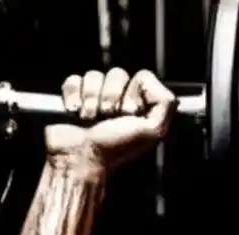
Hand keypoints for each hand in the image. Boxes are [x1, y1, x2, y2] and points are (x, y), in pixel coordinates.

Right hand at [44, 68, 176, 170]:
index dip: (134, 93)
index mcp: (141, 107)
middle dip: (111, 97)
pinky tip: (74, 112)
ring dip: (91, 99)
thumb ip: (165, 104)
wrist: (80, 158)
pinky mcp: (73, 98)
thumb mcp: (154, 130)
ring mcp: (95, 98)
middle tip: (107, 118)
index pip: (142, 77)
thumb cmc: (116, 147)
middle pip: (117, 73)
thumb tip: (151, 82)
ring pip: (94, 75)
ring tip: (90, 119)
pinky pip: (74, 79)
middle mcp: (120, 100)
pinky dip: (73, 95)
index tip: (129, 115)